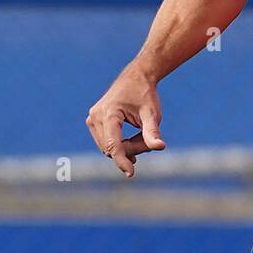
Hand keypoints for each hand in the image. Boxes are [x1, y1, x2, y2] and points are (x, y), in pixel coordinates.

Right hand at [86, 62, 164, 176]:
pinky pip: (106, 142)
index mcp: (109, 113)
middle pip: (111, 148)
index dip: (122, 161)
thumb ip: (152, 132)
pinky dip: (120, 144)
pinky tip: (134, 137)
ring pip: (108, 147)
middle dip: (131, 150)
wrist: (136, 78)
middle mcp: (95, 116)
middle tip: (149, 141)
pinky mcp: (93, 122)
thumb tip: (160, 147)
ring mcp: (92, 119)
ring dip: (126, 148)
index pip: (113, 145)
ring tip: (142, 135)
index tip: (131, 173)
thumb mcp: (152, 114)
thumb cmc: (145, 95)